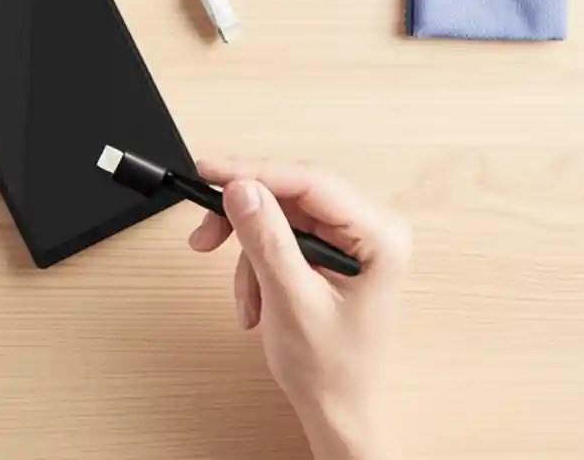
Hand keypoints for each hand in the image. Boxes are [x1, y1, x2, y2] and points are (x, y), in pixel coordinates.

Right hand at [188, 159, 411, 459]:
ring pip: (280, 216)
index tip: (208, 172)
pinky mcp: (330, 252)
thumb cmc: (331, 369)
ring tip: (244, 298)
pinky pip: (281, 238)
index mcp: (379, 236)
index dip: (254, 172)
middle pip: (292, 194)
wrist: (338, 410)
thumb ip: (266, 240)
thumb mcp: (291, 300)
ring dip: (249, 253)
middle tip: (204, 234)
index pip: (310, 183)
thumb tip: (240, 189)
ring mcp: (350, 240)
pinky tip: (256, 303)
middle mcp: (370, 229)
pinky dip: (257, 267)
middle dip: (245, 217)